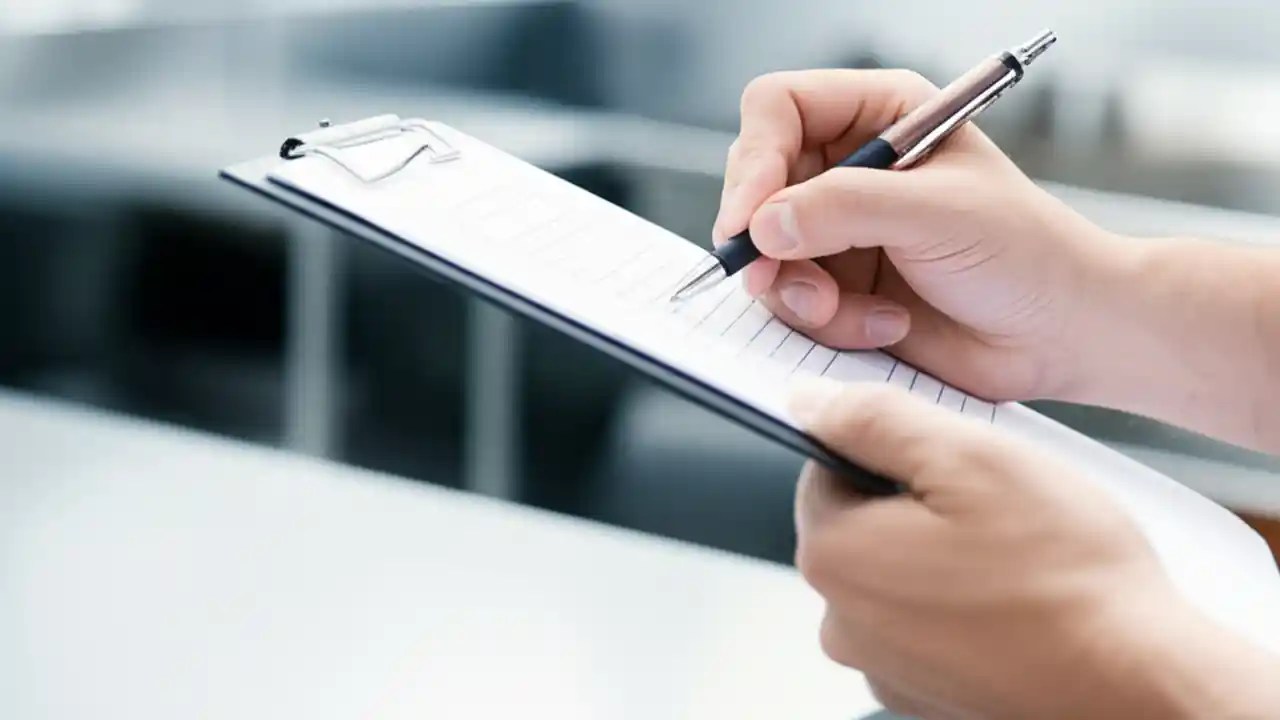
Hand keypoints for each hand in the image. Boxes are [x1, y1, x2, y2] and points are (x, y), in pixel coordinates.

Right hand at [717, 70, 1119, 399]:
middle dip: (767, 239)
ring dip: (798, 291)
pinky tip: (883, 325)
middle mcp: (851, 167)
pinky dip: (827, 322)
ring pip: (765, 251)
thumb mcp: (936, 214)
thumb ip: (845, 208)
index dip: (754, 159)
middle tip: (775, 274)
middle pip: (756, 182)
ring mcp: (840, 230)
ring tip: (846, 311)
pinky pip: (790, 301)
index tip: (750, 219)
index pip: (779, 109)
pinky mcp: (839, 286)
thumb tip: (766, 223)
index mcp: (881, 114)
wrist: (1058, 335)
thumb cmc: (1026, 254)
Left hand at [788, 378, 1278, 718]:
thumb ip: (875, 419)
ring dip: (943, 553)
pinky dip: (963, 604)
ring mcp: (884, 666)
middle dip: (918, 501)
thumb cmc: (1066, 573)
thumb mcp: (969, 457)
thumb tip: (808, 400)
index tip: (952, 459)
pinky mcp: (927, 692)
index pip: (826, 466)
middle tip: (994, 506)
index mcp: (834, 558)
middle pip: (861, 521)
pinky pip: (928, 622)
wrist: (1139, 682)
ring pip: (898, 571)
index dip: (893, 447)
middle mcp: (843, 623)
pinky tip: (1017, 599)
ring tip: (1014, 556)